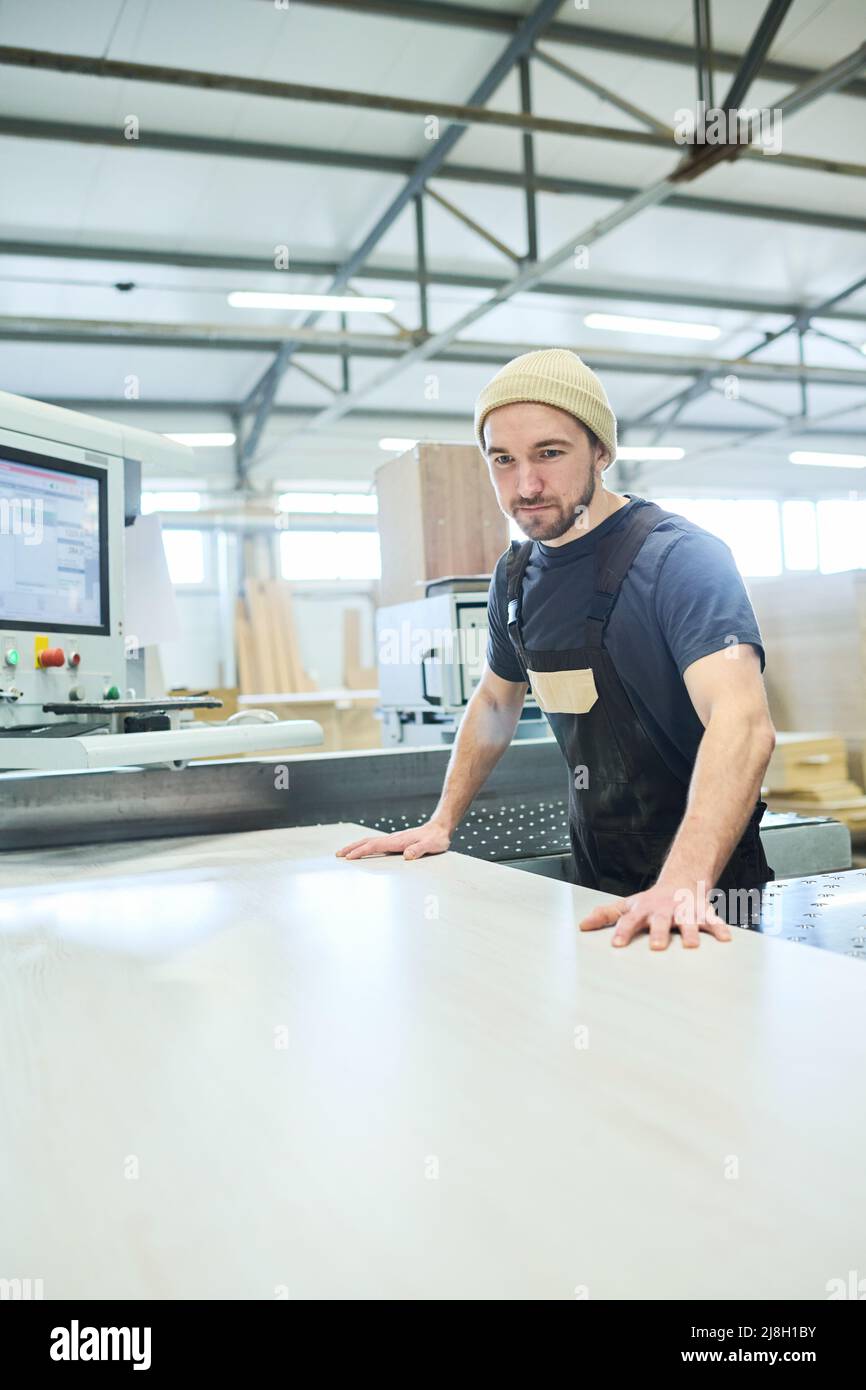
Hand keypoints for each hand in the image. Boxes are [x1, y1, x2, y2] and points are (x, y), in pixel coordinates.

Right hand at [336, 818, 451, 860]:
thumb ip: (419, 850)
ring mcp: (393, 839)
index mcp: (398, 841)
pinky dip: (365, 846)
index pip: (375, 846)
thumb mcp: (431, 845)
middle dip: (352, 848)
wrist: (440, 828)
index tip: (349, 857)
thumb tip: (407, 856)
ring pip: (370, 842)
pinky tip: (363, 850)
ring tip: (345, 852)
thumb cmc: (436, 838)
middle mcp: (393, 839)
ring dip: (356, 846)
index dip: (361, 851)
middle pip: (367, 842)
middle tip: (338, 854)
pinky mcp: (396, 841)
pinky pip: (376, 843)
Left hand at [578, 880, 731, 949]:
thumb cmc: (651, 901)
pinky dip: (719, 928)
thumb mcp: (628, 905)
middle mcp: (664, 909)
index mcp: (644, 909)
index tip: (617, 945)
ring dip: (690, 932)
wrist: (681, 880)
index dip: (623, 932)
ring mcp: (684, 909)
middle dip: (659, 933)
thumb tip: (582, 925)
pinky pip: (713, 920)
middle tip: (657, 947)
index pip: (630, 920)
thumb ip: (606, 915)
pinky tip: (726, 939)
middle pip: (660, 921)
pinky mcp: (703, 911)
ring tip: (692, 946)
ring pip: (688, 920)